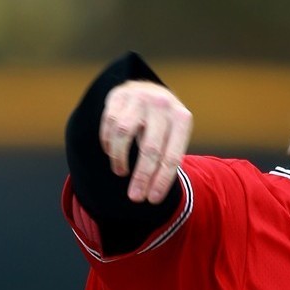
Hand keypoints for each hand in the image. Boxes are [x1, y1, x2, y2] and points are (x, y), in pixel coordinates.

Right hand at [99, 81, 192, 203]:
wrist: (147, 89)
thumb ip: (167, 157)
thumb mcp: (173, 135)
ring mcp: (140, 97)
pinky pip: (109, 124)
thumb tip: (154, 193)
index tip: (153, 200)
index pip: (172, 156)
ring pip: (123, 135)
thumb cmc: (162, 123)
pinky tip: (111, 152)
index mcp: (181, 118)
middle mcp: (162, 105)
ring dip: (120, 159)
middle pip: (150, 149)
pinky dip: (108, 143)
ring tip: (121, 172)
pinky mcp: (119, 95)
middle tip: (134, 197)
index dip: (162, 181)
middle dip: (141, 177)